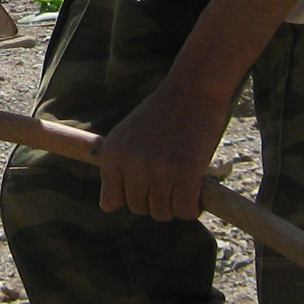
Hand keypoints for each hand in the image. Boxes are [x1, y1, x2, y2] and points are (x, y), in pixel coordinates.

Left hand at [95, 82, 231, 220]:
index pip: (114, 199)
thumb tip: (107, 207)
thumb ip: (116, 170)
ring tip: (183, 182)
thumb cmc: (162, 114)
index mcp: (112, 155)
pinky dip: (192, 208)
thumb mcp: (127, 137)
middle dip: (156, 200)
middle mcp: (131, 165)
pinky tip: (196, 192)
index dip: (135, 195)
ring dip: (175, 204)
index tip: (150, 184)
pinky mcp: (185, 174)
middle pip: (139, 208)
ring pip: (162, 213)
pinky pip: (185, 211)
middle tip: (171, 180)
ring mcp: (157, 170)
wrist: (193, 91)